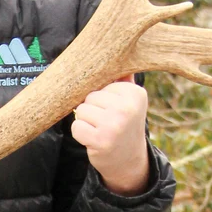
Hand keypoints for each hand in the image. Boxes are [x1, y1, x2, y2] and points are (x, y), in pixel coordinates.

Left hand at [71, 75, 149, 195]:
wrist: (129, 160)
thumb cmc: (124, 125)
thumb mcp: (129, 102)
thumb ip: (122, 79)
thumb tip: (110, 51)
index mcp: (135, 94)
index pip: (100, 85)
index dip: (101, 99)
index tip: (115, 112)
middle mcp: (127, 108)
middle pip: (89, 97)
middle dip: (92, 111)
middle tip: (107, 124)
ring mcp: (114, 125)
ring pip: (81, 111)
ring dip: (86, 122)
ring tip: (101, 131)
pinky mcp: (101, 140)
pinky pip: (76, 127)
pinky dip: (80, 134)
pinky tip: (94, 140)